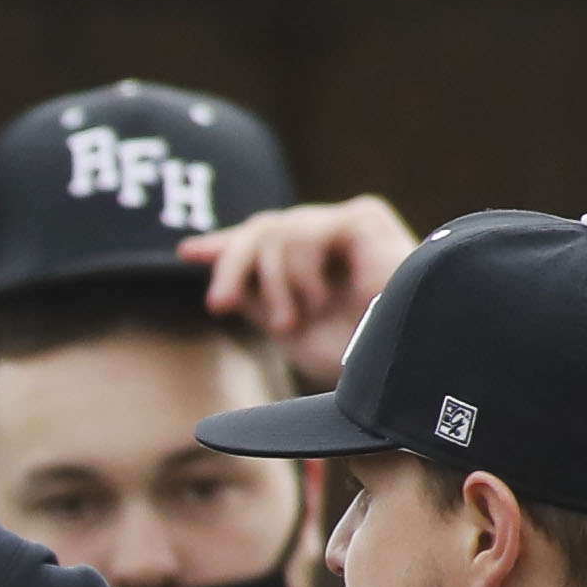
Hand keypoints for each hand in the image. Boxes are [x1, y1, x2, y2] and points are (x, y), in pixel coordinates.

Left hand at [186, 196, 415, 387]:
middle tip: (220, 307)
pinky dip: (298, 272)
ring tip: (293, 320)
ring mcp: (348, 225)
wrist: (398, 368)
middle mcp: (333, 239)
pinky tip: (319, 299)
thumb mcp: (287, 325)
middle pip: (261, 228)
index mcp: (317, 265)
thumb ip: (251, 287)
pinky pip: (302, 232)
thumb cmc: (356, 359)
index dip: (227, 246)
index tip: (189, 253)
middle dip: (232, 266)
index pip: (264, 239)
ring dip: (273, 284)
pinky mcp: (364, 218)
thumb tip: (200, 251)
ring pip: (275, 230)